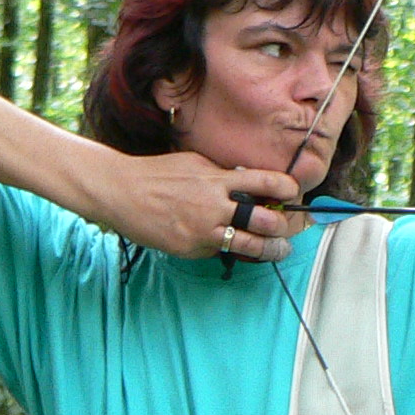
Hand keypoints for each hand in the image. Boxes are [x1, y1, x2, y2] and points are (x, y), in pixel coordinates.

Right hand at [88, 152, 300, 261]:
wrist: (121, 191)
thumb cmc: (158, 174)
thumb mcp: (196, 163)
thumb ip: (223, 175)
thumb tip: (247, 183)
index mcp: (219, 179)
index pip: (267, 183)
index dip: (287, 189)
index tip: (293, 194)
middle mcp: (215, 205)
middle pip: (267, 221)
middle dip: (283, 226)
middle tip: (286, 228)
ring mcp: (204, 230)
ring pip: (250, 246)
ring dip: (270, 249)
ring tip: (279, 249)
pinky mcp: (191, 248)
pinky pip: (217, 251)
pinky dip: (222, 247)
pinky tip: (219, 242)